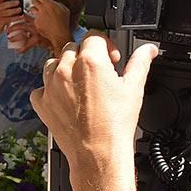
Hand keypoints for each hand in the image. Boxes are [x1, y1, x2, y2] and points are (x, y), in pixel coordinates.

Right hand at [0, 0, 23, 42]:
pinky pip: (9, 19)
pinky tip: (21, 16)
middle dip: (11, 3)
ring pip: (6, 12)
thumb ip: (4, 3)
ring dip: (14, 10)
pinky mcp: (0, 22)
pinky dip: (16, 17)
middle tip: (18, 1)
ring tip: (20, 9)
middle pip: (3, 5)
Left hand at [6, 15, 51, 53]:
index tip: (10, 21)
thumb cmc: (49, 31)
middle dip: (13, 27)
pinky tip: (19, 51)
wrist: (59, 36)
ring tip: (9, 39)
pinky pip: (28, 44)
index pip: (24, 16)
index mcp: (35, 20)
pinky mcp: (37, 39)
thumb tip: (24, 20)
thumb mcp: (42, 24)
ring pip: (23, 34)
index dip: (16, 18)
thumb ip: (34, 21)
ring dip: (15, 37)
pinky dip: (23, 49)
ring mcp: (36, 32)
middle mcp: (35, 25)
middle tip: (7, 30)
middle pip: (21, 25)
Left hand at [29, 0, 72, 51]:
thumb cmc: (63, 22)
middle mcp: (42, 9)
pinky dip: (36, 18)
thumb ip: (57, 4)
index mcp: (49, 4)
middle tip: (39, 4)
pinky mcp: (36, 23)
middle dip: (36, 2)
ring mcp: (38, 16)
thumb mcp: (64, 9)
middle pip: (33, 1)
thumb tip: (53, 2)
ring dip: (34, 10)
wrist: (60, 33)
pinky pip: (33, 18)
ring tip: (39, 12)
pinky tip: (41, 21)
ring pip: (31, 9)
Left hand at [31, 35, 158, 179]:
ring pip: (54, 63)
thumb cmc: (115, 125)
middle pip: (73, 47)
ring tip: (81, 84)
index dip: (106, 44)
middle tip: (99, 73)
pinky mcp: (41, 103)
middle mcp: (66, 70)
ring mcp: (50, 86)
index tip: (112, 57)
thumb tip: (148, 50)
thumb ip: (140, 63)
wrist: (97, 154)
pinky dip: (51, 90)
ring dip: (66, 68)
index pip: (94, 36)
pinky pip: (41, 87)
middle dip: (86, 56)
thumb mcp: (134, 88)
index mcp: (90, 62)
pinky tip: (66, 99)